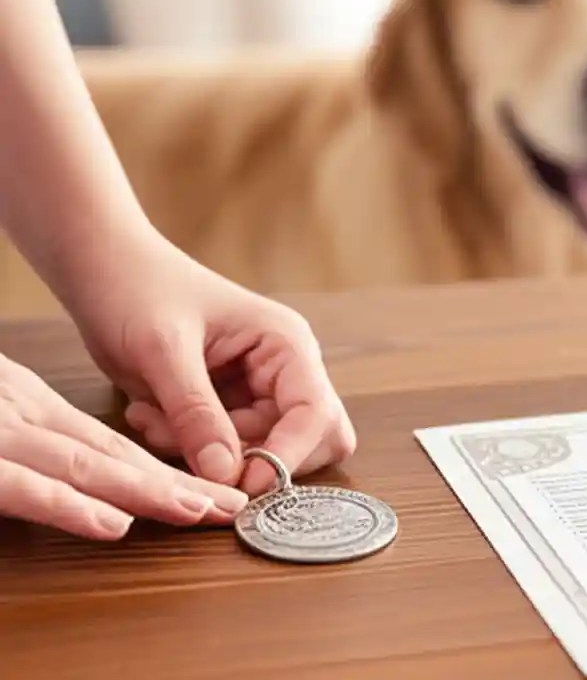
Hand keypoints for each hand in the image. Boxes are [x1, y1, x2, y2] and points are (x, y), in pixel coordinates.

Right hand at [0, 353, 246, 539]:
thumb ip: (31, 440)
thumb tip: (74, 471)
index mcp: (29, 405)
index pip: (107, 443)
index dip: (162, 471)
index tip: (213, 496)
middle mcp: (23, 415)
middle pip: (109, 453)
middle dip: (174, 483)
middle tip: (232, 506)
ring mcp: (1, 436)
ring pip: (82, 464)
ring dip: (144, 490)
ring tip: (199, 510)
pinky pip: (21, 487)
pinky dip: (70, 506)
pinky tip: (115, 524)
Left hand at [61, 237, 356, 496]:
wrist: (102, 269)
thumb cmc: (137, 289)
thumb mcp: (162, 351)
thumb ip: (196, 412)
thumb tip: (226, 475)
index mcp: (286, 345)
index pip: (315, 415)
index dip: (287, 456)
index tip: (242, 485)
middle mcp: (285, 370)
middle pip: (311, 442)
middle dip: (257, 460)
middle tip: (201, 455)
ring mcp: (259, 390)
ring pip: (264, 453)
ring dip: (211, 455)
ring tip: (155, 421)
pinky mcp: (230, 407)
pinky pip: (227, 450)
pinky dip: (190, 448)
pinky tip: (152, 414)